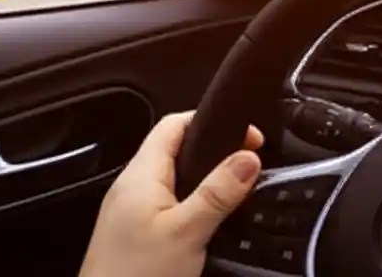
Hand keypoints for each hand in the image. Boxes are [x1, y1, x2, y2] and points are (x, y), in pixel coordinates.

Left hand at [80, 111, 263, 276]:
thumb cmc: (136, 275)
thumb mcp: (186, 231)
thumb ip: (218, 193)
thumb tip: (249, 157)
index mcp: (141, 175)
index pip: (174, 124)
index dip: (211, 121)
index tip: (248, 136)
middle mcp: (132, 187)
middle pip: (176, 150)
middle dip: (215, 151)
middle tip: (250, 163)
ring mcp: (131, 212)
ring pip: (175, 179)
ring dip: (207, 179)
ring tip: (238, 189)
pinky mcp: (135, 234)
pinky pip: (170, 204)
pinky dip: (195, 203)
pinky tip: (212, 220)